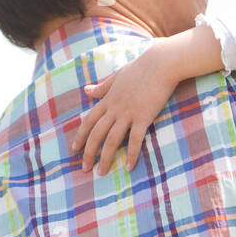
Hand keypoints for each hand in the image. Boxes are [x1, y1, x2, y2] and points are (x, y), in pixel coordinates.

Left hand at [70, 40, 180, 175]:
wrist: (161, 63)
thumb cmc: (141, 67)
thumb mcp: (117, 76)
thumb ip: (102, 87)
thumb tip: (86, 90)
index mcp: (108, 99)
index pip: (89, 121)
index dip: (80, 136)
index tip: (74, 150)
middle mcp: (115, 108)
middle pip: (97, 134)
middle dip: (89, 153)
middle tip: (84, 169)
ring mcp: (129, 113)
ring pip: (112, 140)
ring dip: (105, 158)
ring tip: (101, 173)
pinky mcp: (144, 117)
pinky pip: (136, 140)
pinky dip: (132, 155)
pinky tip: (128, 168)